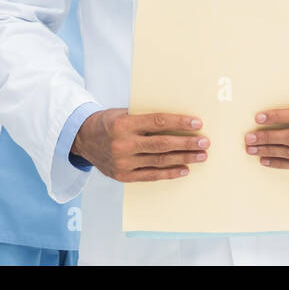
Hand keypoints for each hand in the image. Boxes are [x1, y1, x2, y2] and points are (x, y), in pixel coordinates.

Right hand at [71, 108, 207, 181]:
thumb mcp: (124, 113)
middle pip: (162, 144)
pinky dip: (169, 173)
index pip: (158, 122)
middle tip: (205, 142)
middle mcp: (123, 144)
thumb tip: (178, 120)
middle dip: (187, 143)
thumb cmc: (109, 122)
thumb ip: (145, 118)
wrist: (83, 139)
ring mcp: (123, 162)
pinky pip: (151, 175)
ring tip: (200, 156)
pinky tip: (184, 169)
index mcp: (123, 124)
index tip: (197, 124)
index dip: (180, 122)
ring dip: (183, 159)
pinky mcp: (123, 176)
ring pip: (159, 161)